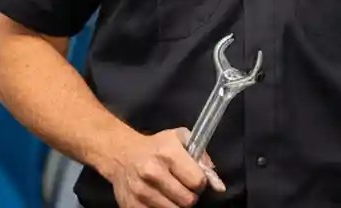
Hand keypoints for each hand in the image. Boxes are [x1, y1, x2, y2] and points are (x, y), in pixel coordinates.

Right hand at [106, 127, 225, 207]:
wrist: (122, 155)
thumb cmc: (156, 146)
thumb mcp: (181, 139)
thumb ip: (202, 158)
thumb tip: (218, 185)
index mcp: (168, 154)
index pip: (197, 181)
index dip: (201, 182)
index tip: (196, 179)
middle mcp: (153, 173)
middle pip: (187, 201)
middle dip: (191, 196)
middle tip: (184, 188)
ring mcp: (141, 192)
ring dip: (177, 205)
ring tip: (173, 193)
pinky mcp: (131, 206)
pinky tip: (161, 199)